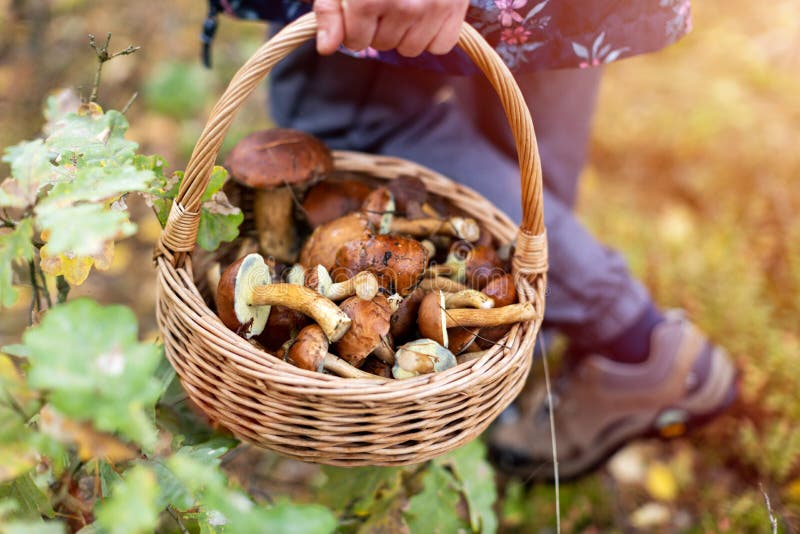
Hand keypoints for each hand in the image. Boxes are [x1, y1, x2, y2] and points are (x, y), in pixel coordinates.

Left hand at [314, 0, 469, 56]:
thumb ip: (330, 10)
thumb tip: (327, 47)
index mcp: (370, 0)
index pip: (356, 42)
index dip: (353, 27)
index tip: (360, 8)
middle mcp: (403, 7)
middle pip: (382, 46)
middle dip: (378, 28)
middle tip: (385, 0)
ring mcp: (432, 9)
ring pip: (410, 50)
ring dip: (404, 33)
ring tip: (405, 5)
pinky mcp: (455, 8)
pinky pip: (440, 46)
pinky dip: (432, 36)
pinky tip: (425, 15)